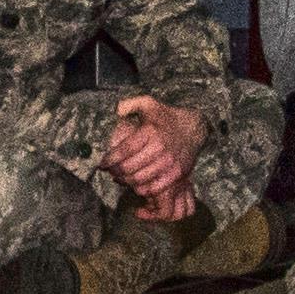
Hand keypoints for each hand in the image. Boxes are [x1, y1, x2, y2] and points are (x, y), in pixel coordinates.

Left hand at [108, 93, 205, 212]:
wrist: (192, 128)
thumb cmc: (165, 117)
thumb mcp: (148, 104)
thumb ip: (130, 104)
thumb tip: (117, 111)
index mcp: (150, 131)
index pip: (124, 150)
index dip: (110, 160)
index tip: (102, 164)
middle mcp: (160, 148)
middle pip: (129, 168)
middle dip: (115, 172)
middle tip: (110, 171)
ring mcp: (169, 163)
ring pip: (139, 180)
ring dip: (126, 181)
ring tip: (120, 178)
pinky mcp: (177, 174)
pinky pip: (153, 188)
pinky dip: (141, 189)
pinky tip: (136, 184)